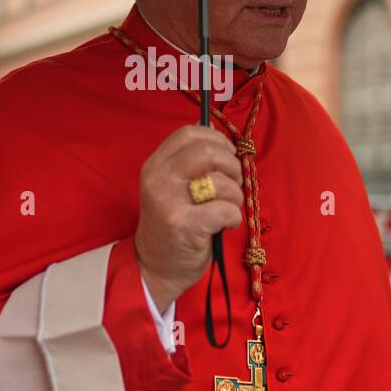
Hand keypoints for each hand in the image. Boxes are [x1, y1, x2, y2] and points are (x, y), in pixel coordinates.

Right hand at [135, 125, 243, 311]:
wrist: (155, 266)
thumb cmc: (172, 224)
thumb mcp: (172, 186)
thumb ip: (189, 159)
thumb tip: (210, 124)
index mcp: (156, 165)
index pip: (189, 133)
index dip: (217, 139)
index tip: (227, 155)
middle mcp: (159, 179)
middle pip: (207, 151)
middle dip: (232, 166)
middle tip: (234, 183)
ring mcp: (169, 202)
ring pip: (220, 181)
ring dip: (235, 195)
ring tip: (228, 207)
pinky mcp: (184, 226)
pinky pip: (225, 210)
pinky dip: (234, 217)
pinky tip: (226, 224)